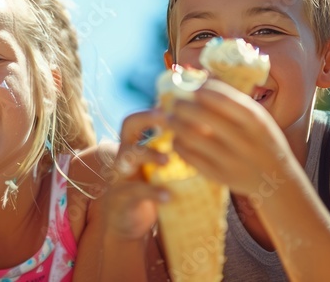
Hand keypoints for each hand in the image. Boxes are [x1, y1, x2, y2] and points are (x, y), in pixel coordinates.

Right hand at [100, 109, 170, 239]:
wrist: (124, 222)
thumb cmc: (149, 191)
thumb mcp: (159, 171)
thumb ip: (175, 155)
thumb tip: (210, 141)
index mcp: (135, 145)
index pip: (140, 117)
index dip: (155, 110)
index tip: (179, 108)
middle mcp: (124, 155)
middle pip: (127, 125)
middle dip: (147, 118)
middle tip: (169, 120)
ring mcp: (119, 174)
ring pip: (127, 155)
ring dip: (148, 153)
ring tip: (167, 160)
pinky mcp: (120, 197)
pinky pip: (134, 190)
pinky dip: (152, 192)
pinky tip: (168, 196)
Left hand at [166, 79, 293, 194]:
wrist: (276, 180)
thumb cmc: (263, 141)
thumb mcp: (259, 119)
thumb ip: (234, 100)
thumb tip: (202, 76)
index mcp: (257, 121)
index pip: (225, 99)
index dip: (202, 89)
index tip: (189, 85)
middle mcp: (245, 140)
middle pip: (204, 117)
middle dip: (182, 106)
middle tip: (173, 102)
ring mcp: (231, 160)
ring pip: (192, 137)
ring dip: (175, 124)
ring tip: (169, 118)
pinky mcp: (219, 176)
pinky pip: (190, 157)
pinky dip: (178, 144)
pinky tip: (176, 138)